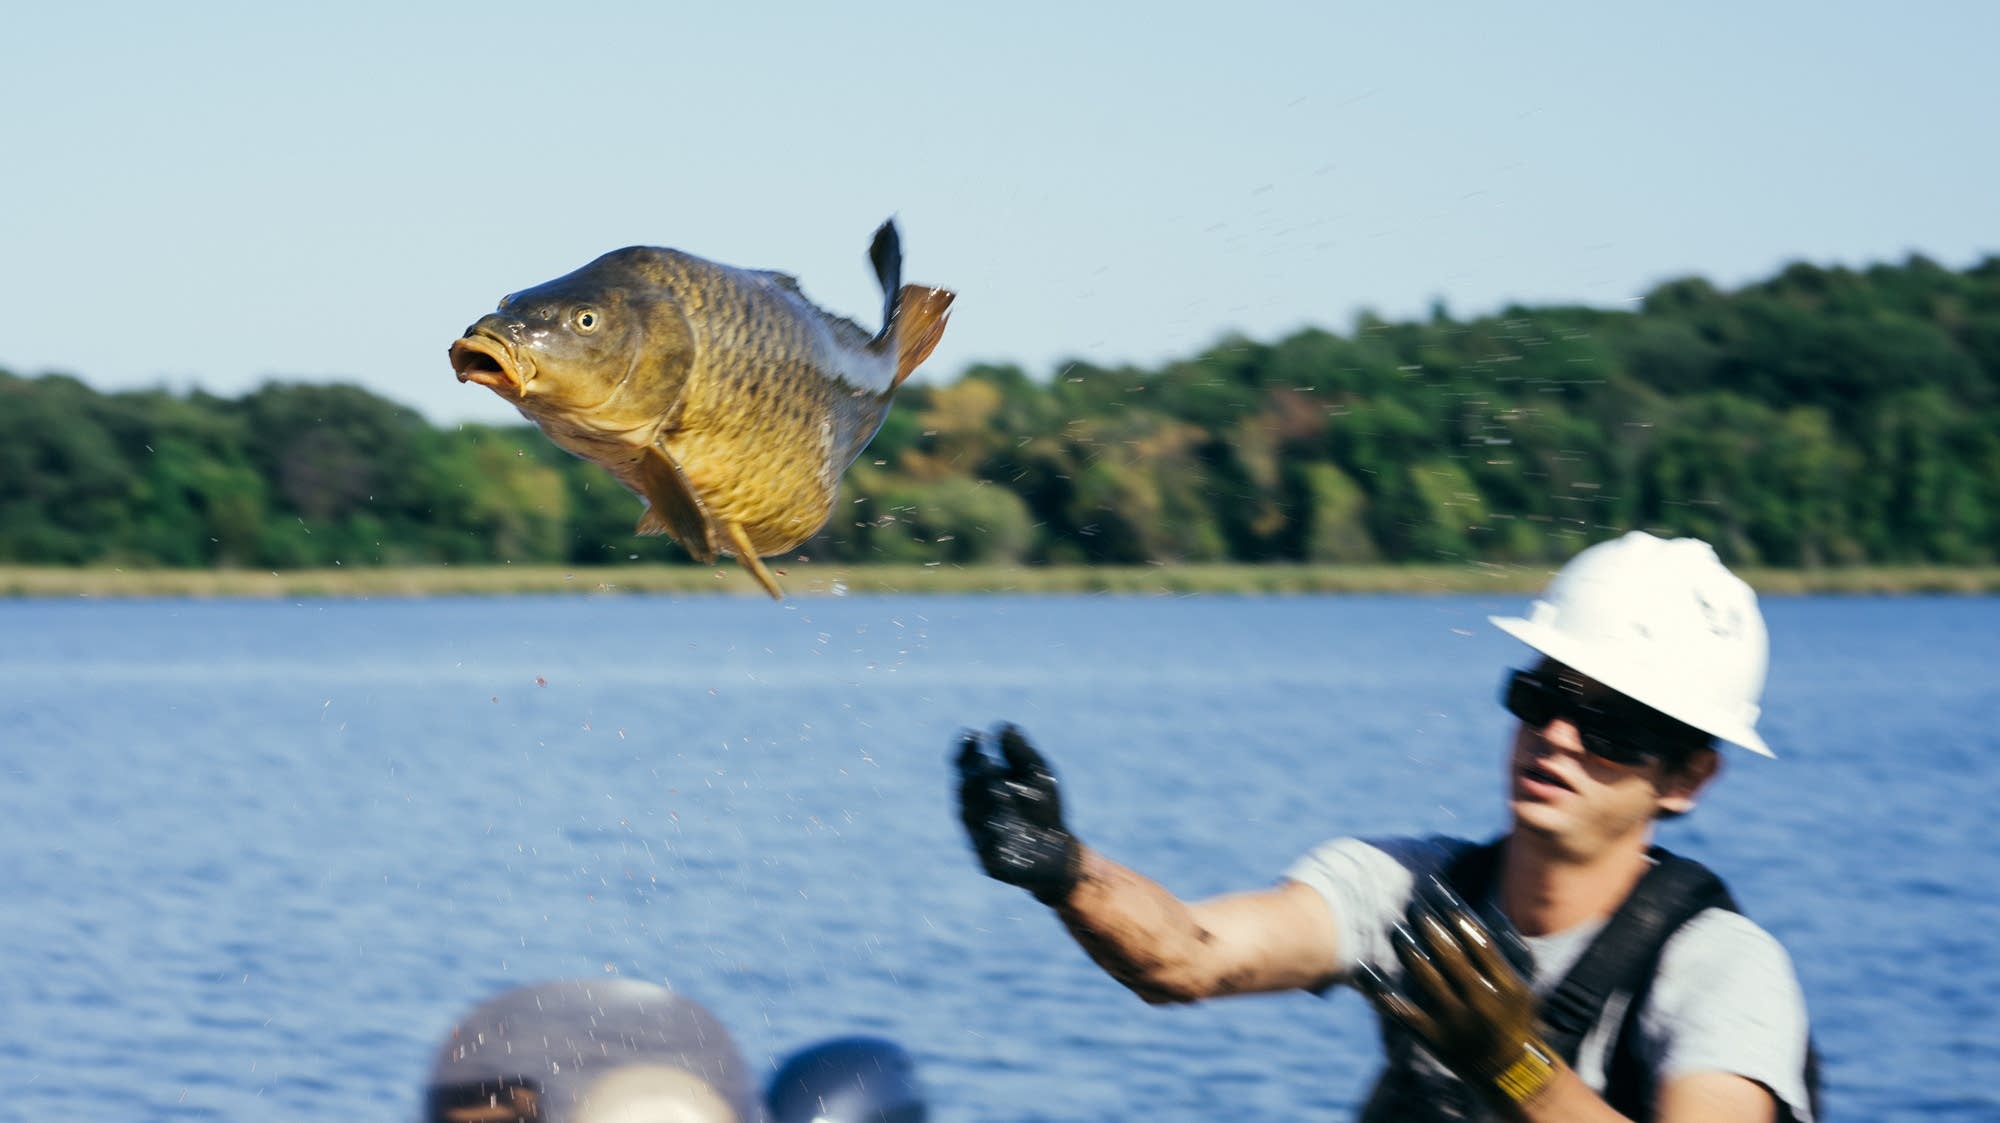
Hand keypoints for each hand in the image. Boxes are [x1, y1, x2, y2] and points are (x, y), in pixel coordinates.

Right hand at [954, 724, 1080, 905]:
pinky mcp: (988, 862)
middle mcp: (973, 810)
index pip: (966, 766)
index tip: (973, 735)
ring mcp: (978, 837)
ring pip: (971, 815)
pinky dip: (990, 834)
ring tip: (993, 783)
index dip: (966, 751)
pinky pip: (985, 846)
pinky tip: (1000, 820)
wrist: (1060, 851)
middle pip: (965, 789)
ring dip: (980, 800)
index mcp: (981, 787)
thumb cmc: (1044, 808)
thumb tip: (1005, 726)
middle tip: (984, 760)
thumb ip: (1021, 752)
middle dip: (973, 774)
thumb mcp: (1038, 775)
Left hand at [1356, 877, 1558, 1106]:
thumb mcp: (1521, 988)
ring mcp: (1456, 1021)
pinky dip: (1381, 990)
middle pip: (1449, 954)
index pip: (1477, 941)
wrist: (1510, 1073)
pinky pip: (1402, 1010)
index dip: (1456, 914)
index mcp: (1505, 984)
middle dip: (1429, 925)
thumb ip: (1504, 953)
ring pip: (1426, 976)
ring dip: (1408, 948)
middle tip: (1414, 906)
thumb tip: (1486, 912)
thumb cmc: (1514, 1020)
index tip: (1438, 893)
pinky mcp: (1434, 1037)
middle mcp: (1480, 1000)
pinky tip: (1366, 971)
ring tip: (1397, 930)